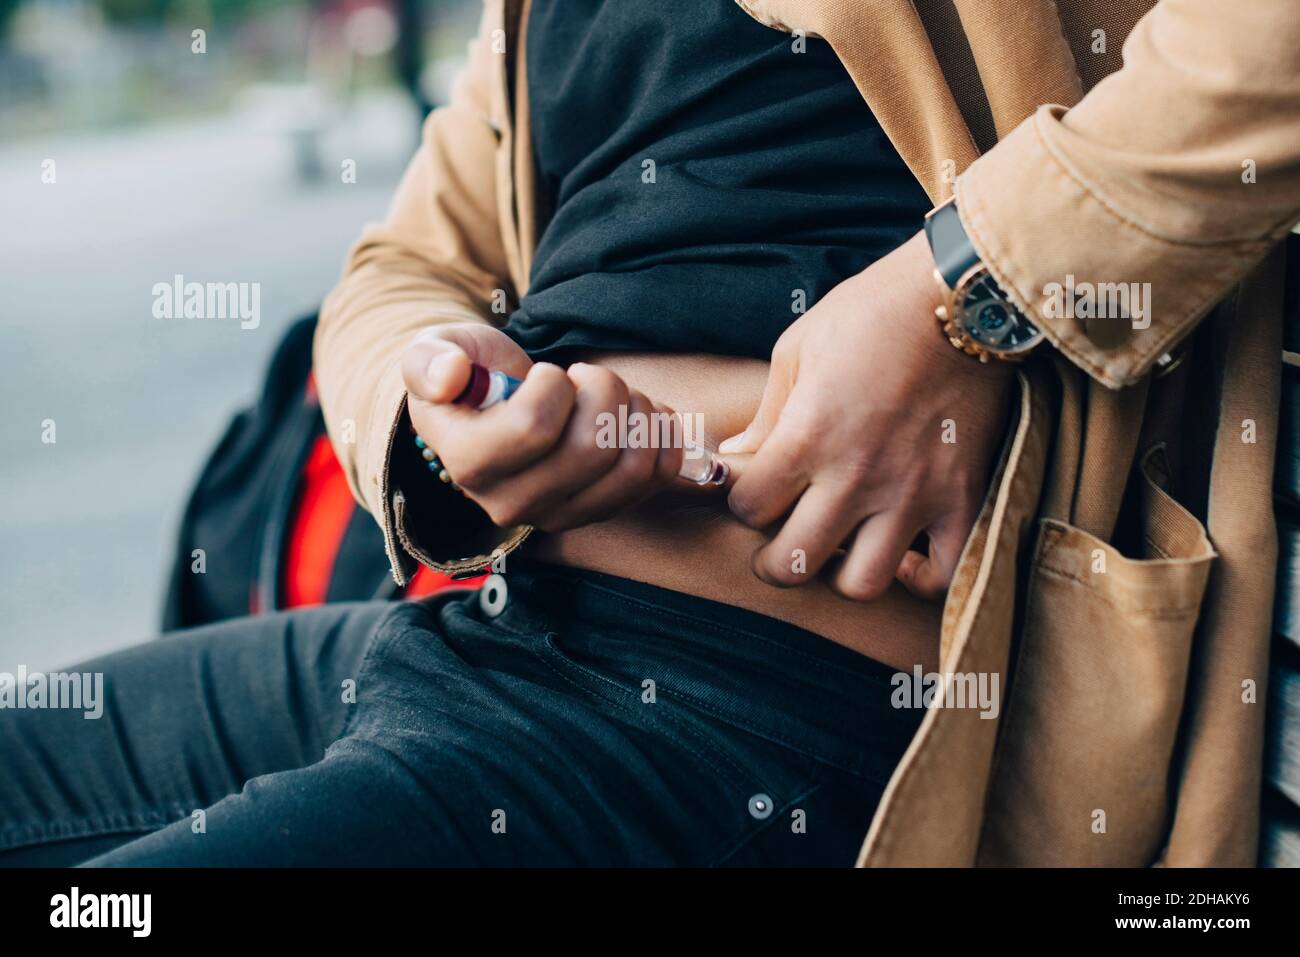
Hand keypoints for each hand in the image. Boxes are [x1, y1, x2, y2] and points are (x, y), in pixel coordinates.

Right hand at [400, 323, 684, 531]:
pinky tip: (636, 414)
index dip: (553, 385)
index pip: (534, 427)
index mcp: (467, 463)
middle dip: (603, 389)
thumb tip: (449, 375)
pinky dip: (660, 433)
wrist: (495, 412)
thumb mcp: (435, 355)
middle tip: (586, 376)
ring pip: (631, 465)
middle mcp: (511, 504)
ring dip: (636, 411)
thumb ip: (429, 361)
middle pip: (592, 449)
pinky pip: (657, 475)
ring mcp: (560, 516)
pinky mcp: (601, 512)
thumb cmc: (468, 378)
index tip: (544, 373)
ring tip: (612, 393)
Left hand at [720, 231, 1014, 601]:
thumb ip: (766, 415)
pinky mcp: (964, 497)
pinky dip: (920, 577)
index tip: (752, 490)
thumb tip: (735, 459)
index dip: (742, 502)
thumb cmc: (874, 312)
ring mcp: (913, 493)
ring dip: (840, 573)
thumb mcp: (799, 348)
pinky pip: (943, 574)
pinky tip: (904, 557)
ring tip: (839, 550)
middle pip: (793, 562)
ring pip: (860, 583)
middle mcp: (856, 476)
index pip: (748, 508)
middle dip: (774, 559)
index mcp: (808, 436)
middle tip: (777, 546)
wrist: (965, 295)